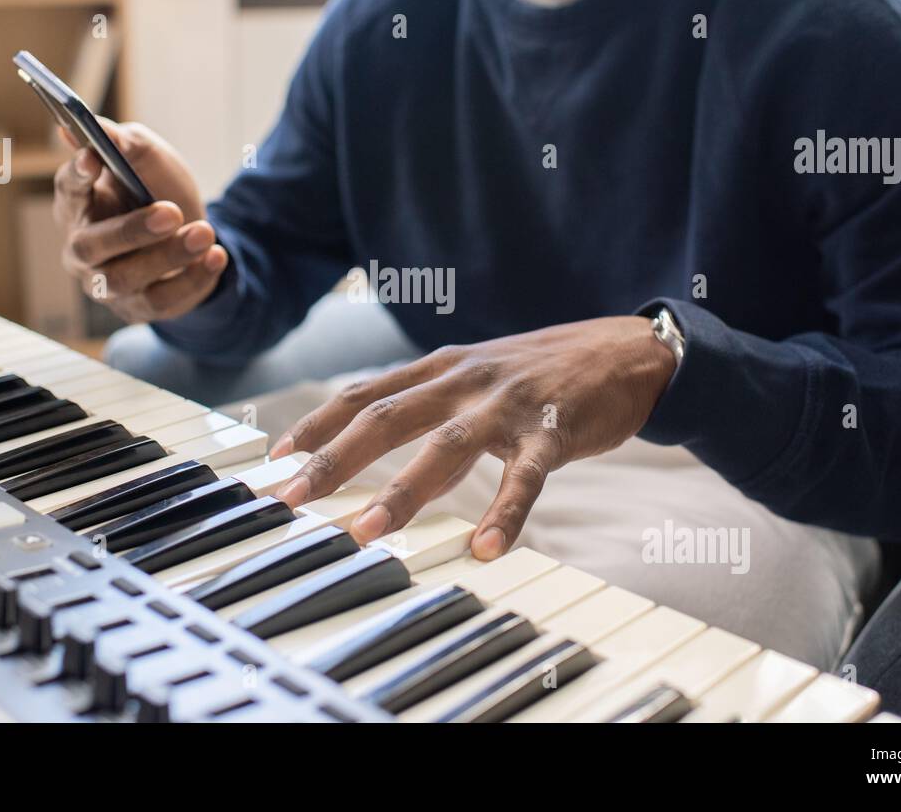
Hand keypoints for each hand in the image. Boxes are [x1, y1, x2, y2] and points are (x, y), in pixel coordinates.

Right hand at [53, 119, 228, 323]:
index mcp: (78, 205)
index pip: (67, 191)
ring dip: (169, 256)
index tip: (92, 158)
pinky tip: (215, 256)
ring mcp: (107, 284)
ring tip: (204, 232)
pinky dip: (191, 279)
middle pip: (90, 246)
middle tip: (171, 212)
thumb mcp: (147, 158)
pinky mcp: (139, 308)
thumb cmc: (157, 191)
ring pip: (126, 278)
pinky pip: (161, 302)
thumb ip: (123, 142)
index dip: (76, 177)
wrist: (193, 234)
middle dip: (131, 230)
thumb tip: (92, 126)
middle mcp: (83, 249)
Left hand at [269, 316, 676, 559]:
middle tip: (289, 498)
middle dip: (333, 459)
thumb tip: (374, 449)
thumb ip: (429, 407)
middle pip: (386, 417)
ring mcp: (508, 404)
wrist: (625, 351)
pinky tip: (486, 548)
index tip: (276, 459)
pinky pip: (526, 477)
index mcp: (440, 368)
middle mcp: (464, 379)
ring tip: (366, 533)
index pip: (363, 394)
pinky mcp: (554, 429)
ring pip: (445, 447)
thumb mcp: (474, 376)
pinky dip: (506, 512)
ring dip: (402, 491)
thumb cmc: (540, 371)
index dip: (317, 425)